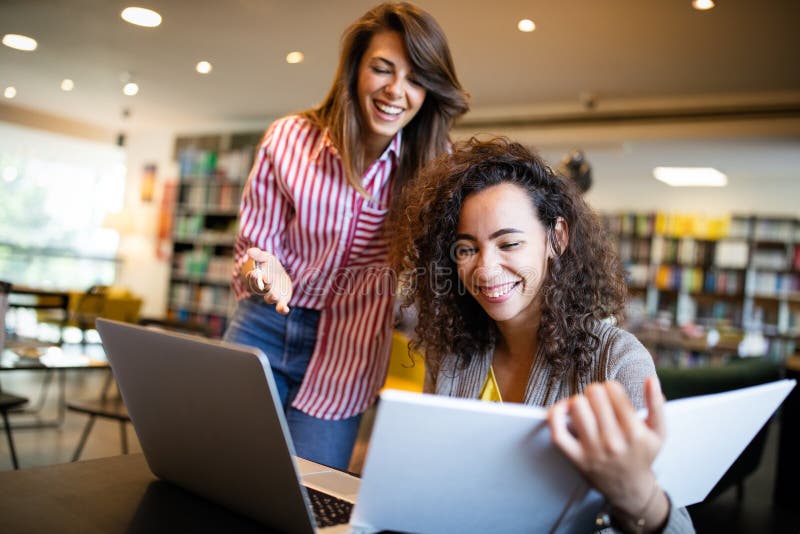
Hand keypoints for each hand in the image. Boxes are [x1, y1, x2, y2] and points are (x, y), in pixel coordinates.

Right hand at [244, 247, 292, 314]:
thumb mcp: (265, 257)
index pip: (253, 277)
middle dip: (263, 286)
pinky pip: (280, 307)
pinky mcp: (281, 300)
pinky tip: (285, 310)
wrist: (279, 275)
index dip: (253, 276)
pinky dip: (282, 309)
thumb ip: (258, 255)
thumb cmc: (270, 265)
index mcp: (258, 277)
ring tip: (274, 295)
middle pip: (261, 288)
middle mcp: (264, 288)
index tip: (254, 273)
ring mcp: (272, 295)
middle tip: (266, 281)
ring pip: (269, 298)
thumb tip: (250, 251)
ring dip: (271, 297)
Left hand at [547, 377, 668, 531]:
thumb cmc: (642, 454)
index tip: (611, 395)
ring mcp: (592, 451)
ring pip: (576, 407)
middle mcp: (613, 442)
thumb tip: (651, 378)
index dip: (610, 387)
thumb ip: (656, 405)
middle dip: (595, 393)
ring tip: (585, 408)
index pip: (613, 390)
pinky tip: (564, 410)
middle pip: (593, 395)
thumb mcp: (658, 432)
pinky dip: (556, 415)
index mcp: (634, 432)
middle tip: (598, 402)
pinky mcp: (575, 458)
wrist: (629, 488)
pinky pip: (557, 431)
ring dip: (579, 402)